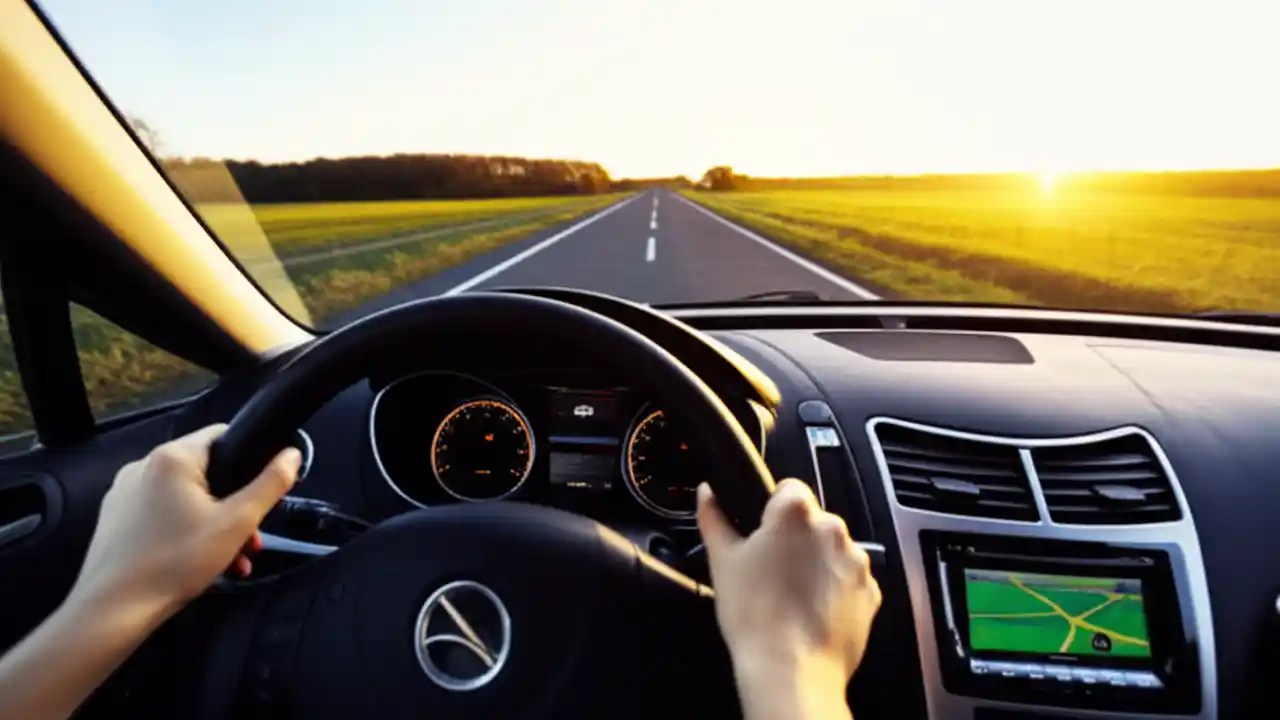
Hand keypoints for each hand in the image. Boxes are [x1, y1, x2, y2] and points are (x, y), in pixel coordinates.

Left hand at [68, 424, 301, 618]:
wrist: (113, 610)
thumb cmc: (178, 561)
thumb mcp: (237, 523)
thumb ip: (270, 484)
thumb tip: (292, 454)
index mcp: (172, 457)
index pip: (223, 436)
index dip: (251, 459)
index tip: (264, 492)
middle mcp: (143, 465)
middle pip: (206, 472)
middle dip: (234, 504)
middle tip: (251, 539)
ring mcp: (123, 492)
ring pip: (184, 496)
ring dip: (213, 522)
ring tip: (231, 559)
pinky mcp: (114, 518)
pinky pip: (161, 513)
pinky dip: (184, 530)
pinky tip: (197, 562)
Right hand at [698, 479, 880, 719]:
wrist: (791, 671)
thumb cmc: (753, 614)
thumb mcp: (722, 562)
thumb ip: (714, 518)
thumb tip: (707, 493)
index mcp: (796, 512)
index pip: (787, 488)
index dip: (770, 510)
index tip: (760, 536)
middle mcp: (833, 529)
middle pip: (812, 521)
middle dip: (795, 539)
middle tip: (770, 571)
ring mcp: (857, 562)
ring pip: (832, 551)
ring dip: (816, 563)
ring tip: (791, 596)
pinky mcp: (871, 593)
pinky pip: (849, 580)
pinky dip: (834, 590)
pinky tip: (811, 612)